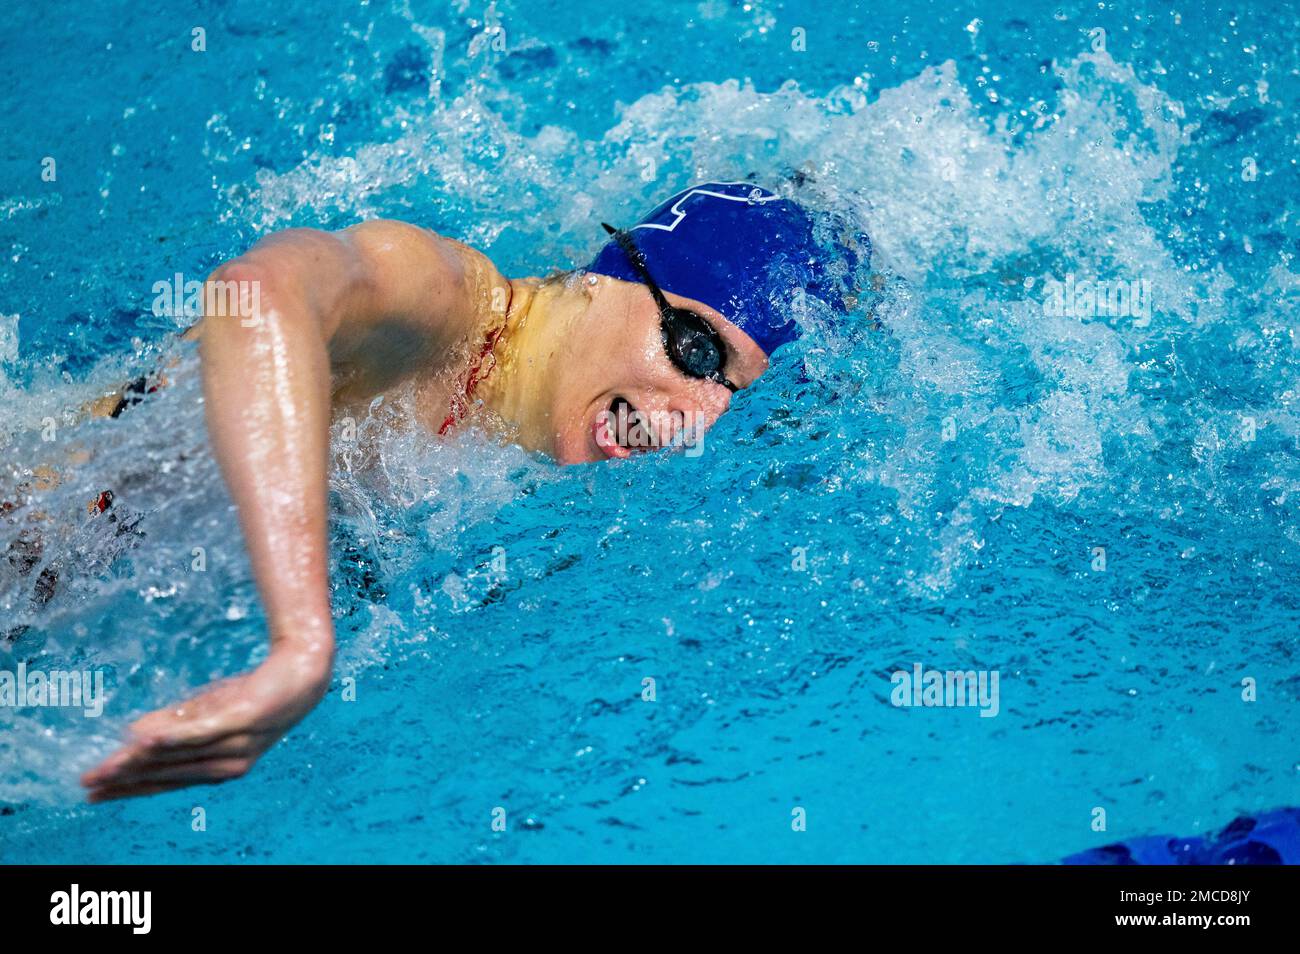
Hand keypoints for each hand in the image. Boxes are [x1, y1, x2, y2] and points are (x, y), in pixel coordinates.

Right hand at [81, 641, 332, 801]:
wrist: (301, 671)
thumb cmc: (253, 693)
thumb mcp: (206, 710)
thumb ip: (173, 724)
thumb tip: (133, 736)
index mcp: (217, 766)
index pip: (165, 782)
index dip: (128, 787)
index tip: (93, 792)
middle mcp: (227, 763)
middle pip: (168, 775)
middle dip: (126, 780)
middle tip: (90, 783)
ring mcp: (237, 743)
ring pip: (181, 757)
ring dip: (141, 763)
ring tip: (109, 766)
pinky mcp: (245, 718)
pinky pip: (204, 731)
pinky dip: (174, 736)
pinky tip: (146, 739)